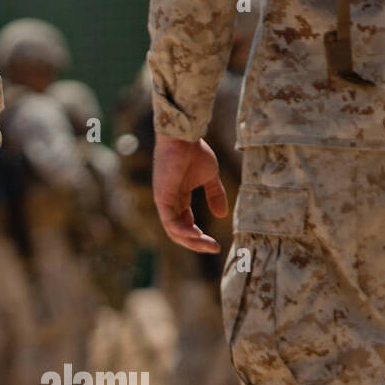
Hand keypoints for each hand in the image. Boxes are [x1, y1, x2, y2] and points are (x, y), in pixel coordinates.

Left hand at [152, 135, 228, 252]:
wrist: (184, 136)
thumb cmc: (194, 151)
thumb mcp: (210, 177)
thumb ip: (215, 195)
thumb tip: (222, 215)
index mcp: (179, 200)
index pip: (186, 226)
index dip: (200, 238)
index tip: (216, 245)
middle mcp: (170, 203)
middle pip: (179, 233)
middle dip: (196, 244)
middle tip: (214, 249)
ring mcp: (164, 201)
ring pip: (174, 231)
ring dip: (191, 241)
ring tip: (207, 244)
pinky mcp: (162, 197)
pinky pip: (170, 221)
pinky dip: (182, 230)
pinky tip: (196, 234)